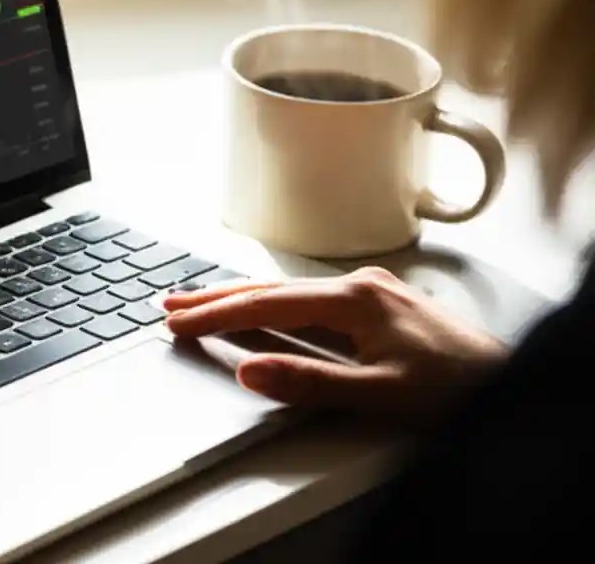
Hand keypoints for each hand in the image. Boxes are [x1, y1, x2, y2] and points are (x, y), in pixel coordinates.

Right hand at [163, 267, 507, 422]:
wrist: (512, 382)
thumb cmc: (457, 390)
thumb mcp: (380, 396)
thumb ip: (310, 382)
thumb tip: (250, 371)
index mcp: (355, 300)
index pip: (266, 305)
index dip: (216, 314)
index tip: (177, 322)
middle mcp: (360, 286)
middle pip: (270, 289)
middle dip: (215, 297)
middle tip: (168, 304)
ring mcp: (370, 292)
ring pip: (287, 291)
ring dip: (240, 297)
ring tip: (198, 302)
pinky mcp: (378, 304)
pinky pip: (308, 298)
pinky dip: (271, 303)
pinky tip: (260, 306)